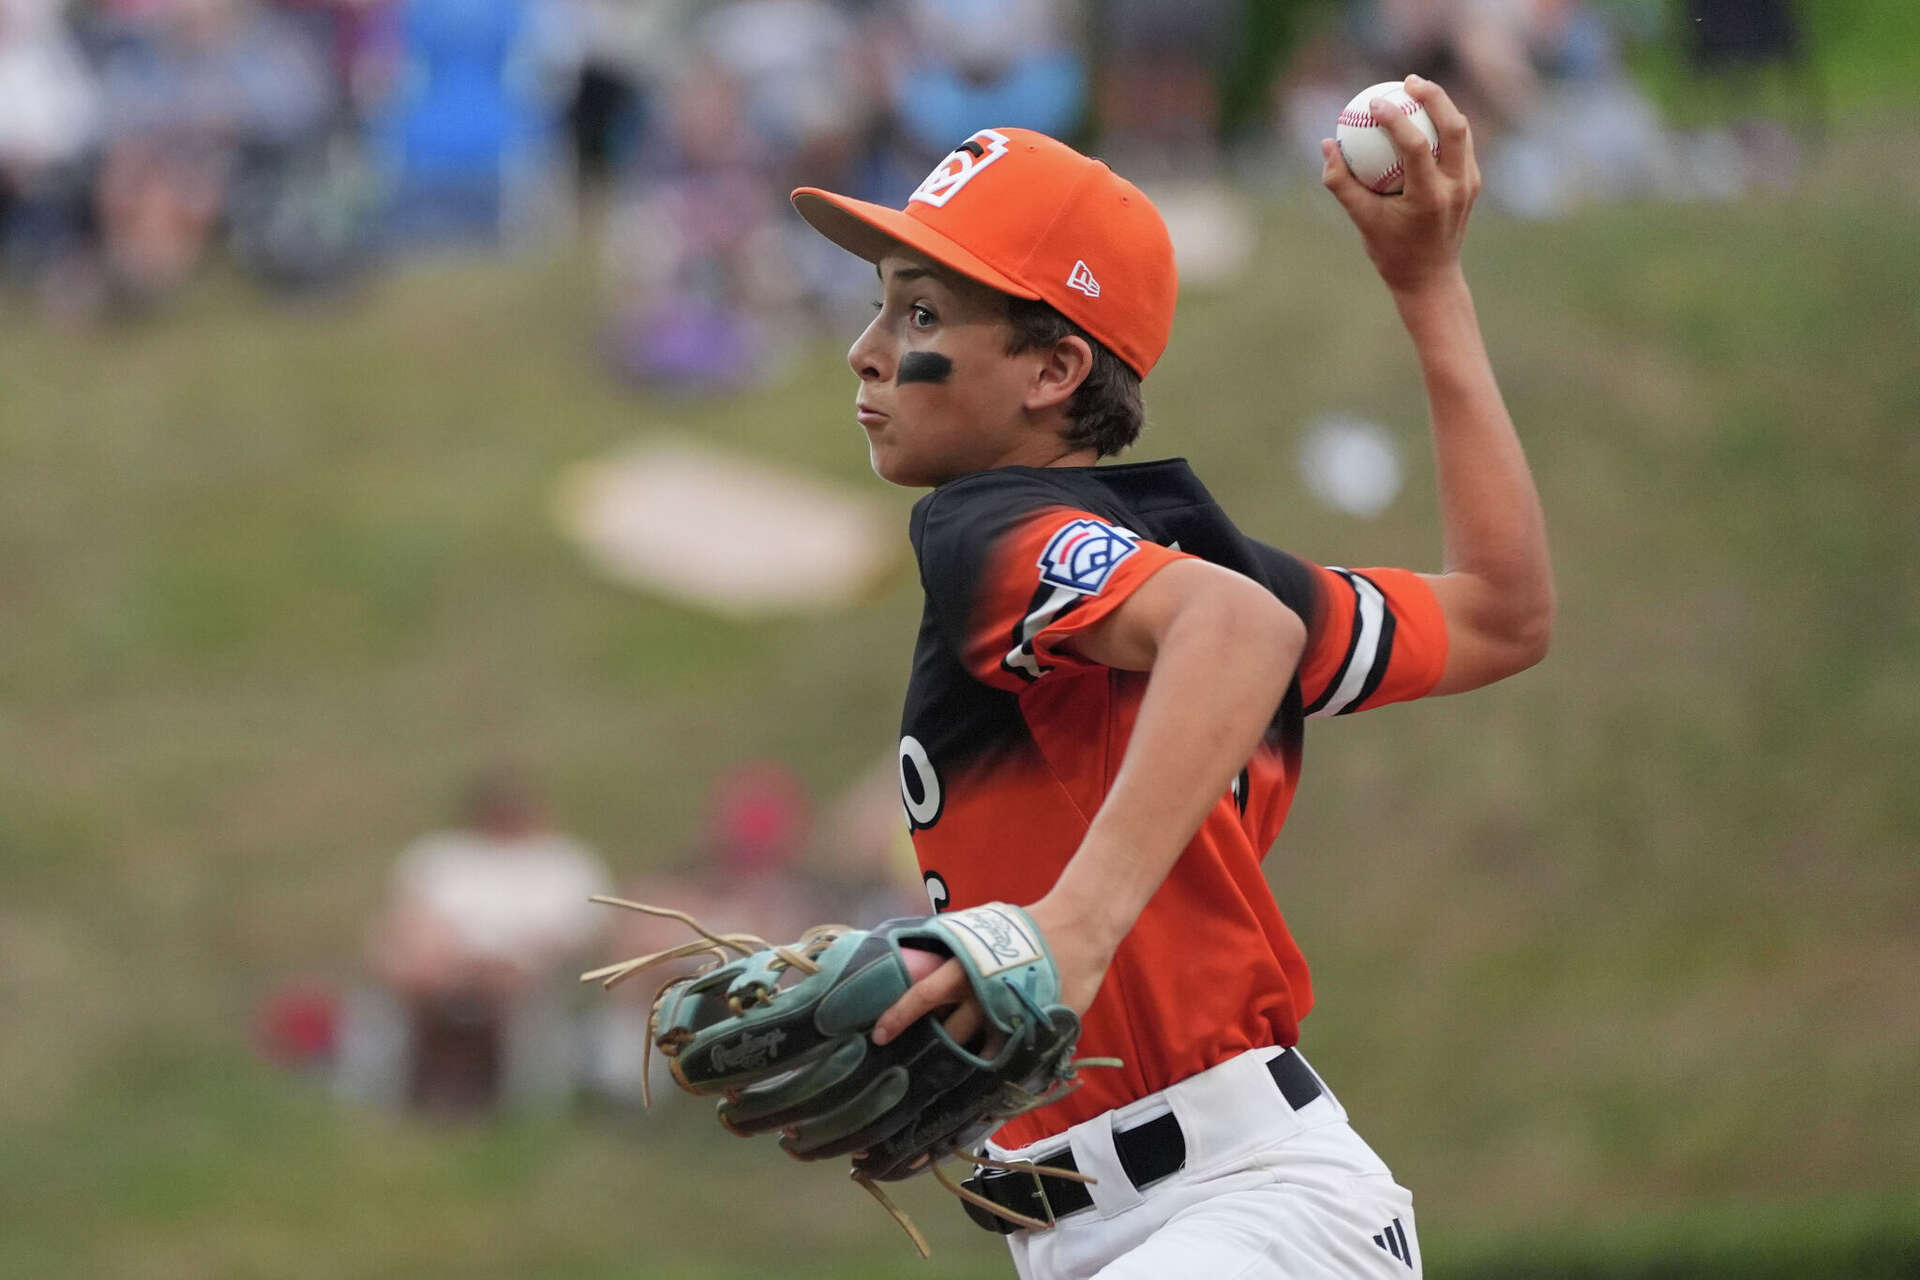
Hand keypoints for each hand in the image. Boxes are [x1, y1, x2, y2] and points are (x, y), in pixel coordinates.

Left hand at [870, 898, 1118, 1048]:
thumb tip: (922, 964)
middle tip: (925, 1058)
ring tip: (961, 1071)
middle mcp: (983, 995)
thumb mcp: (983, 932)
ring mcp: (1010, 1016)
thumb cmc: (1027, 928)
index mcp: (966, 968)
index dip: (898, 1017)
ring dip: (968, 1062)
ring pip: (978, 1052)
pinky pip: (1010, 1059)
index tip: (878, 1036)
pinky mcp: (1034, 1031)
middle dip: (937, 1047)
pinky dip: (999, 1067)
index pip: (923, 995)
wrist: (1078, 930)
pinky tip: (994, 1076)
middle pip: (949, 1034)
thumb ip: (956, 953)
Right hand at [1321, 75, 1481, 296]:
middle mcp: (1456, 187)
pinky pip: (1461, 143)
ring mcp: (1469, 184)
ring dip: (1442, 105)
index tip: (1373, 103)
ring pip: (1462, 130)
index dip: (1394, 118)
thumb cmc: (1390, 251)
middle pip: (1454, 126)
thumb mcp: (1360, 219)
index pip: (1415, 145)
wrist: (1431, 279)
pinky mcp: (1473, 182)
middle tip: (1406, 82)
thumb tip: (1326, 144)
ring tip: (1416, 90)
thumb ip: (1340, 183)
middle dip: (1434, 96)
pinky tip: (1423, 115)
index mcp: (1429, 198)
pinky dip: (1442, 125)